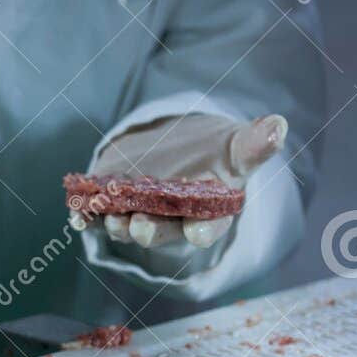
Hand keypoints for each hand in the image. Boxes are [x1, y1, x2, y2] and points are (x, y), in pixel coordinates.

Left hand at [71, 114, 285, 249]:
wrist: (173, 153)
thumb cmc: (212, 156)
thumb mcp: (233, 148)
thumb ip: (252, 144)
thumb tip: (278, 125)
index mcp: (205, 214)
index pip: (206, 228)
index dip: (202, 230)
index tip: (198, 230)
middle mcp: (169, 222)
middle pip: (160, 232)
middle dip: (150, 231)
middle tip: (141, 228)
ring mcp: (136, 216)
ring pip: (125, 225)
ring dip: (117, 223)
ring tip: (111, 214)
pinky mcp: (108, 208)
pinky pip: (94, 217)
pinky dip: (85, 217)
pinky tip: (77, 215)